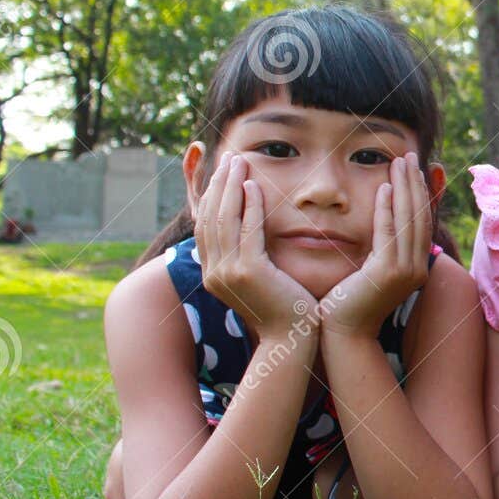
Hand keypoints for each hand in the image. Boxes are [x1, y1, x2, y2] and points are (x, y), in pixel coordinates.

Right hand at [193, 151, 317, 335]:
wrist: (292, 339)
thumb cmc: (283, 309)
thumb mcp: (258, 280)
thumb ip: (248, 257)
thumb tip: (249, 232)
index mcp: (212, 275)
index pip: (205, 226)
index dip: (212, 196)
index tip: (223, 172)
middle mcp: (213, 273)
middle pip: (210, 218)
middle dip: (219, 185)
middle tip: (230, 159)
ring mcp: (228, 273)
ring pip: (224, 220)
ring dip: (231, 187)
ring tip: (240, 163)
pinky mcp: (248, 272)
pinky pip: (247, 231)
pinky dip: (250, 206)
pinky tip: (254, 187)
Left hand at [319, 153, 433, 338]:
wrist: (344, 333)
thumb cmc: (351, 302)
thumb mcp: (373, 271)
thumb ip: (383, 249)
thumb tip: (387, 224)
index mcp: (416, 267)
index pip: (421, 222)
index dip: (419, 193)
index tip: (413, 169)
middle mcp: (417, 268)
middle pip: (419, 216)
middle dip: (414, 183)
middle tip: (408, 156)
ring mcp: (405, 271)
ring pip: (408, 219)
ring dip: (404, 187)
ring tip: (399, 162)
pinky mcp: (388, 272)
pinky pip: (388, 232)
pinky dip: (387, 207)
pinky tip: (384, 187)